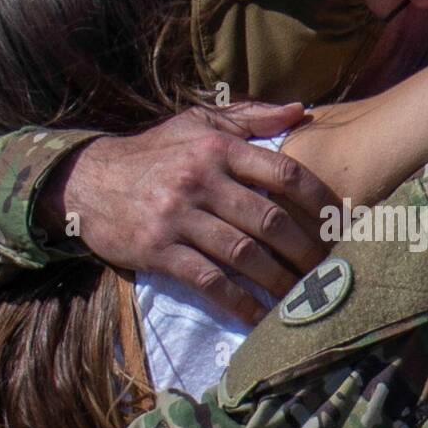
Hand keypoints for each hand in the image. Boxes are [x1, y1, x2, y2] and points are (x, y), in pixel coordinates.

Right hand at [39, 103, 335, 327]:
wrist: (86, 181)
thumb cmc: (153, 152)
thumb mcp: (197, 123)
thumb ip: (250, 117)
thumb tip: (302, 109)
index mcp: (217, 149)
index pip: (283, 173)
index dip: (319, 201)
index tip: (341, 223)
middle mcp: (201, 181)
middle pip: (270, 220)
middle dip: (307, 249)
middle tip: (330, 269)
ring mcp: (179, 218)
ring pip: (245, 255)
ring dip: (280, 280)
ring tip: (305, 296)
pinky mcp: (160, 251)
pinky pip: (209, 281)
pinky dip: (240, 303)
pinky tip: (261, 318)